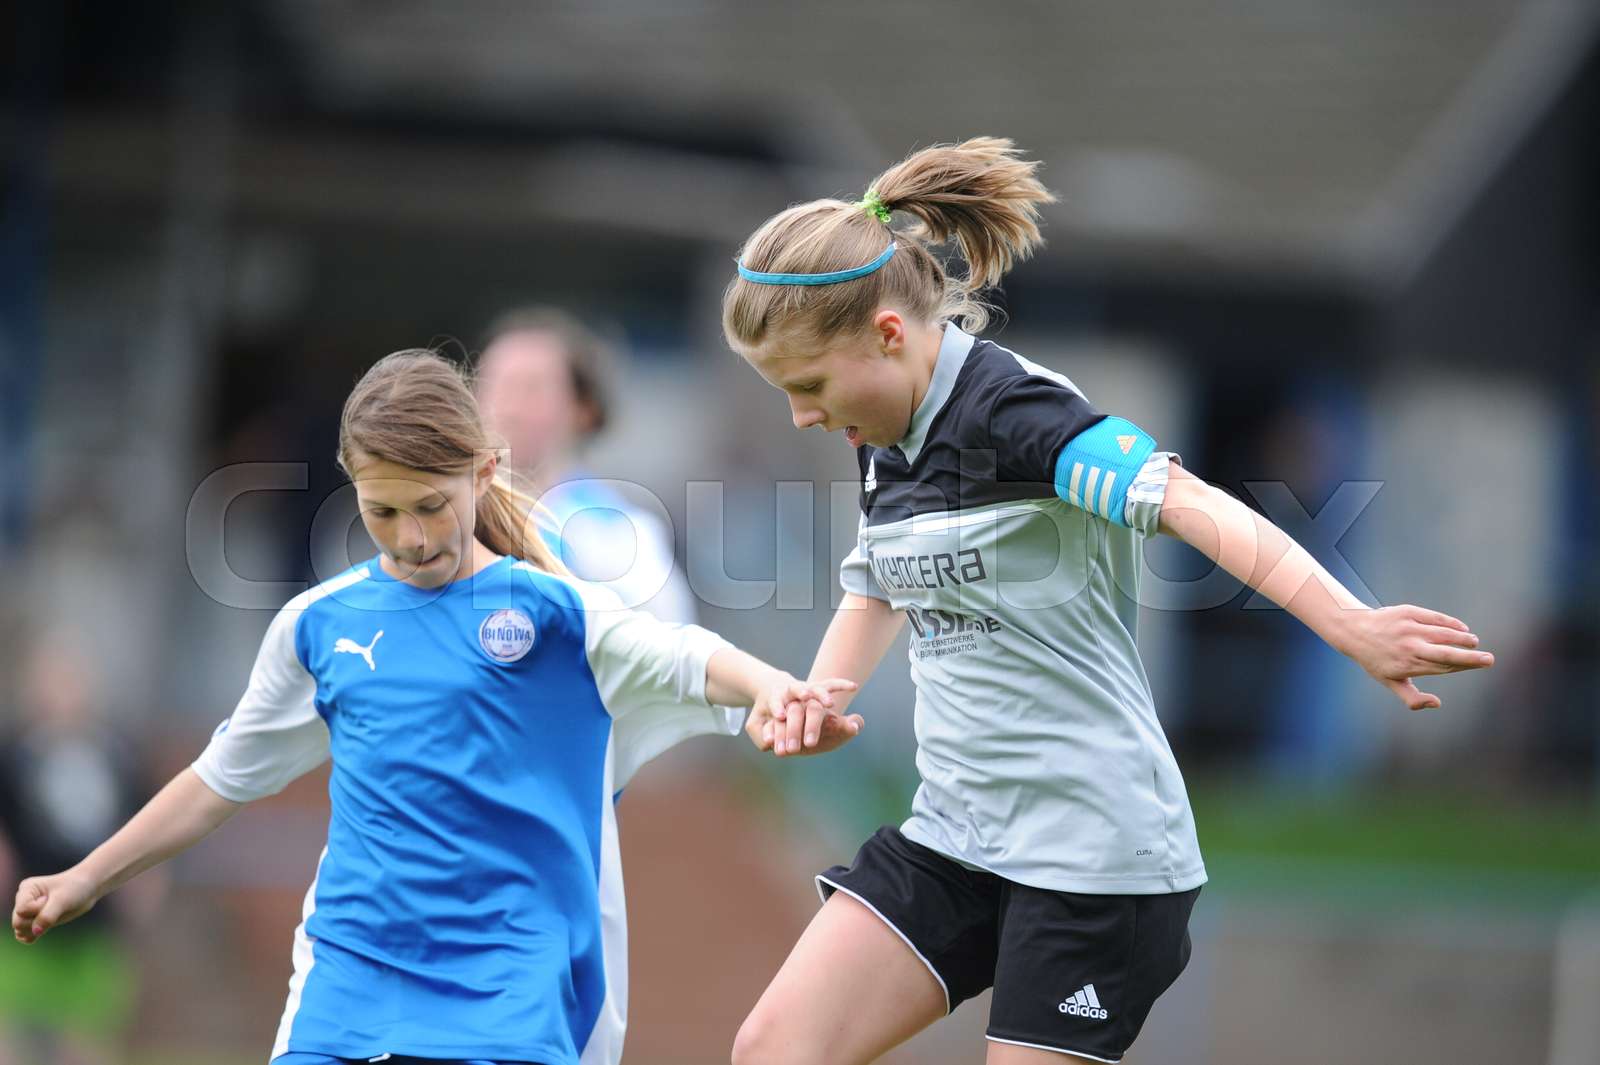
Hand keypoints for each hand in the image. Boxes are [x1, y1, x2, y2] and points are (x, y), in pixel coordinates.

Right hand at [12, 867, 99, 943]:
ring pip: (20, 931)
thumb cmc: (75, 889)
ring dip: (36, 929)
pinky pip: (25, 936)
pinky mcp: (34, 921)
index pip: (21, 910)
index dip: (37, 910)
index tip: (50, 899)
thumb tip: (35, 932)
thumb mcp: (62, 900)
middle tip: (54, 910)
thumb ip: (47, 916)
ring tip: (52, 916)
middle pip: (18, 922)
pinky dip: (34, 935)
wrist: (87, 889)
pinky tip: (47, 927)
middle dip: (36, 921)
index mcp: (26, 888)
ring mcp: (28, 911)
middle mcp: (23, 899)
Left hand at [745, 675, 861, 756]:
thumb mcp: (756, 725)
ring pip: (814, 687)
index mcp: (773, 696)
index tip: (780, 716)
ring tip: (830, 703)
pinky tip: (853, 687)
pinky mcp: (817, 689)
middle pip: (795, 690)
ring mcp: (805, 688)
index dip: (777, 707)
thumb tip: (769, 743)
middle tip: (805, 698)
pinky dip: (841, 685)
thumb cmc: (765, 715)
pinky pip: (830, 684)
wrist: (775, 694)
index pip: (775, 700)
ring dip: (821, 694)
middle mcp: (790, 690)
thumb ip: (760, 734)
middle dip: (801, 697)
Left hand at [1335, 605, 1493, 709]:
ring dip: (1462, 638)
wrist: (1353, 630)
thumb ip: (1412, 698)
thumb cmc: (1376, 660)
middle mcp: (1410, 647)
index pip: (1443, 667)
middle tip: (1489, 659)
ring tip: (1473, 642)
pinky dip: (1451, 623)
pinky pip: (1434, 617)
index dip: (1463, 666)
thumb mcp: (1390, 682)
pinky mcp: (1407, 612)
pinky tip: (1462, 629)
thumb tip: (1437, 704)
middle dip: (1470, 658)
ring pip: (1443, 634)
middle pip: (1446, 653)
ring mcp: (1408, 628)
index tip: (1481, 664)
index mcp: (1407, 666)